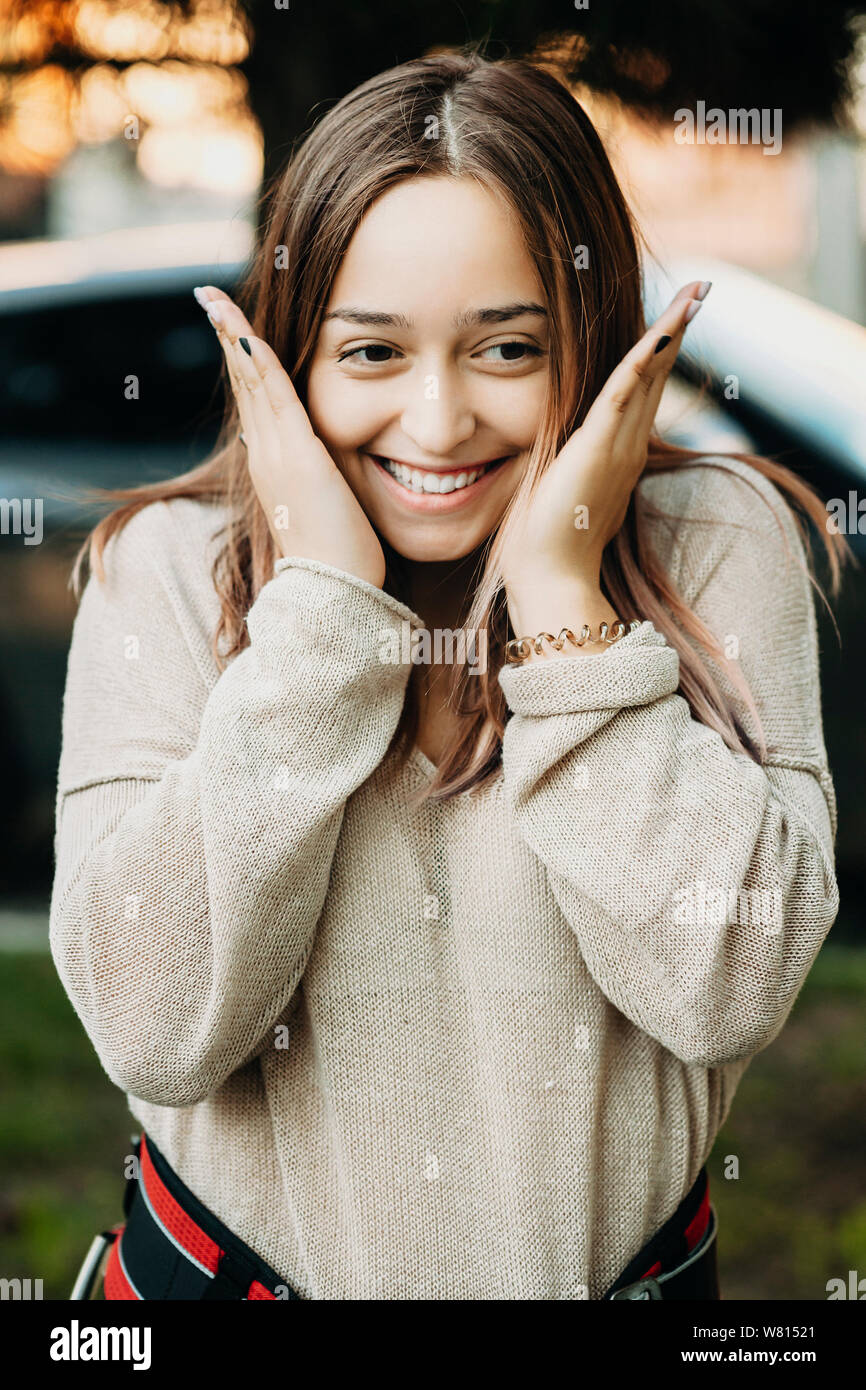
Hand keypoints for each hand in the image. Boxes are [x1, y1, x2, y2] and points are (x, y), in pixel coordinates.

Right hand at [194, 286, 386, 588]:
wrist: (335, 588)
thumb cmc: (340, 554)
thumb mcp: (324, 502)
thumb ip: (319, 473)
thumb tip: (324, 456)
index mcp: (272, 464)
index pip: (254, 400)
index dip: (242, 361)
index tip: (230, 328)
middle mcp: (266, 455)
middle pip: (243, 384)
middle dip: (227, 337)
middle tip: (209, 298)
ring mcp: (278, 455)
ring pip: (252, 384)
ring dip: (234, 338)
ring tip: (215, 302)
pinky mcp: (299, 457)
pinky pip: (275, 399)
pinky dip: (259, 365)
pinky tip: (246, 336)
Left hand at [500, 281, 710, 632]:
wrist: (549, 580)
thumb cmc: (543, 545)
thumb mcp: (555, 488)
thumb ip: (561, 460)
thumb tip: (549, 448)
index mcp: (617, 455)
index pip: (640, 392)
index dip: (656, 353)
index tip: (670, 318)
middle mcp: (627, 447)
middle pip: (656, 376)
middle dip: (675, 330)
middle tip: (698, 290)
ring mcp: (618, 447)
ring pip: (649, 377)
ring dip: (670, 332)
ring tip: (693, 295)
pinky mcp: (599, 448)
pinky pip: (624, 393)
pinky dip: (642, 359)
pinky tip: (659, 330)